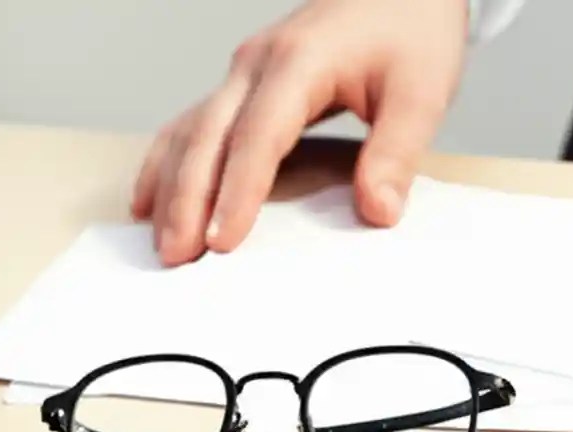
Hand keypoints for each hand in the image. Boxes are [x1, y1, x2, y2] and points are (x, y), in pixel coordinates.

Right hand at [131, 0, 467, 265]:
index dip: (237, 192)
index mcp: (299, 61)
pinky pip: (195, 124)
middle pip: (208, 136)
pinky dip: (169, 163)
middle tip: (175, 257)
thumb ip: (397, 152)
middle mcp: (257, 63)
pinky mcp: (244, 83)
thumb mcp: (422, 92)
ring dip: (170, 186)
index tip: (222, 241)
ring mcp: (244, 71)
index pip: (258, 136)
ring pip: (190, 130)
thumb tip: (378, 211)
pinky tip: (150, 201)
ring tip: (161, 243)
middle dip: (187, 199)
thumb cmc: (412, 34)